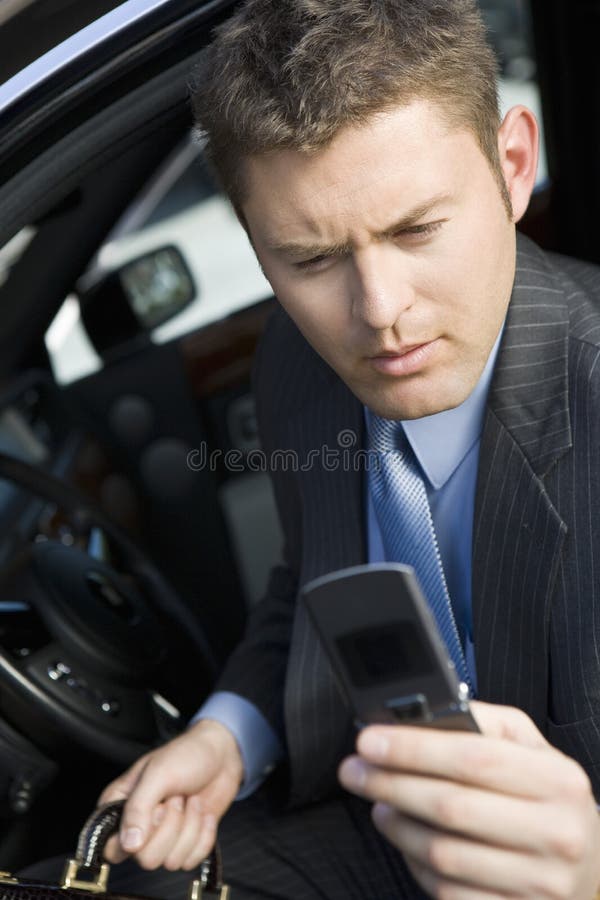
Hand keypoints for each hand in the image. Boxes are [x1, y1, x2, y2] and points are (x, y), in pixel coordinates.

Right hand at [100, 718, 242, 870]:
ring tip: (191, 800)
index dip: (138, 835)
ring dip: (190, 827)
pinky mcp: (185, 843)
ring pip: (171, 861)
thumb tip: (129, 846)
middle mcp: (138, 827)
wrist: (222, 755)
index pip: (113, 848)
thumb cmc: (186, 755)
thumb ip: (138, 807)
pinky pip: (191, 861)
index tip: (156, 808)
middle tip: (177, 798)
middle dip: (171, 827)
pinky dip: (204, 835)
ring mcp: (162, 837)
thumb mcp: (159, 773)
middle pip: (146, 859)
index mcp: (120, 807)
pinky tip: (203, 813)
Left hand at [338, 701, 599, 898]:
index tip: (368, 740)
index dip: (413, 748)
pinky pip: (449, 892)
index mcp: (558, 779)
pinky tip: (405, 841)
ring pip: (443, 854)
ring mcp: (539, 884)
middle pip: (450, 806)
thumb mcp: (532, 748)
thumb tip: (427, 710)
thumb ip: (485, 722)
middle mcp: (556, 833)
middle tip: (352, 770)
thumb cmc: (549, 798)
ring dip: (396, 826)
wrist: (593, 870)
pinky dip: (415, 864)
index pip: (472, 757)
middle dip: (389, 784)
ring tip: (378, 803)